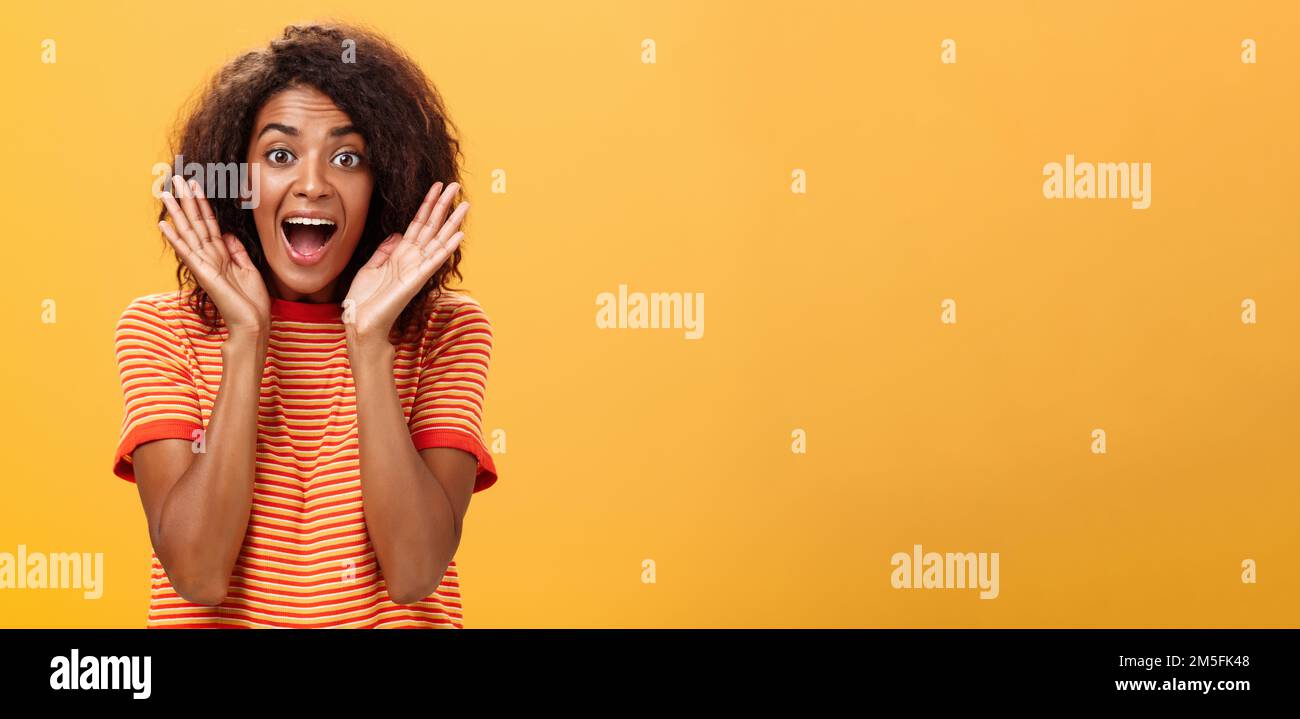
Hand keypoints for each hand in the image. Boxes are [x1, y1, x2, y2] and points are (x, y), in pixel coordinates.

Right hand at [159, 175, 270, 336]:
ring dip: (178, 213)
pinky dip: (175, 238)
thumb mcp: (248, 268)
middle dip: (187, 201)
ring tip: (167, 193)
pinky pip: (187, 252)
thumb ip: (237, 251)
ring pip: (189, 232)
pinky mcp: (203, 273)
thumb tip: (227, 234)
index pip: (209, 225)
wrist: (252, 323)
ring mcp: (204, 264)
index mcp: (221, 255)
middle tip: (176, 179)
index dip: (202, 205)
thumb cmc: (251, 301)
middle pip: (196, 223)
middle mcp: (209, 257)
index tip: (196, 186)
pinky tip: (164, 225)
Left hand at [343, 181, 467, 342]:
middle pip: (432, 226)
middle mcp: (413, 258)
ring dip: (452, 221)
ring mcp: (417, 268)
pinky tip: (458, 233)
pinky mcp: (416, 279)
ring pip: (438, 239)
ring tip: (465, 204)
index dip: (427, 204)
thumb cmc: (364, 299)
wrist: (360, 321)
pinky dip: (447, 247)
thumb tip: (397, 233)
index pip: (418, 223)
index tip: (436, 187)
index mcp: (401, 254)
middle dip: (443, 205)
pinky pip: (434, 259)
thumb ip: (385, 249)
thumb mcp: (371, 266)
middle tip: (455, 185)